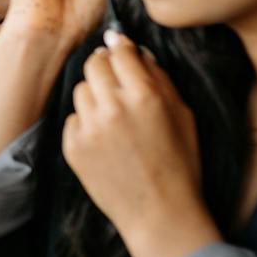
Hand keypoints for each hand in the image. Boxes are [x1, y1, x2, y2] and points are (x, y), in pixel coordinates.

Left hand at [61, 31, 218, 256]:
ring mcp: (89, 128)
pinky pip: (73, 119)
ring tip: (112, 114)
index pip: (120, 51)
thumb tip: (138, 53)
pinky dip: (85, 123)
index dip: (119, 44)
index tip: (116, 43)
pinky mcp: (72, 147)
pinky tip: (104, 139)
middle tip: (111, 74)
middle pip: (93, 64)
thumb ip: (161, 80)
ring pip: (80, 90)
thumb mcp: (183, 116)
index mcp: (145, 96)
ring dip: (94, 95)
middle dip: (103, 65)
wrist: (159, 213)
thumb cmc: (180, 165)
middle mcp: (113, 107)